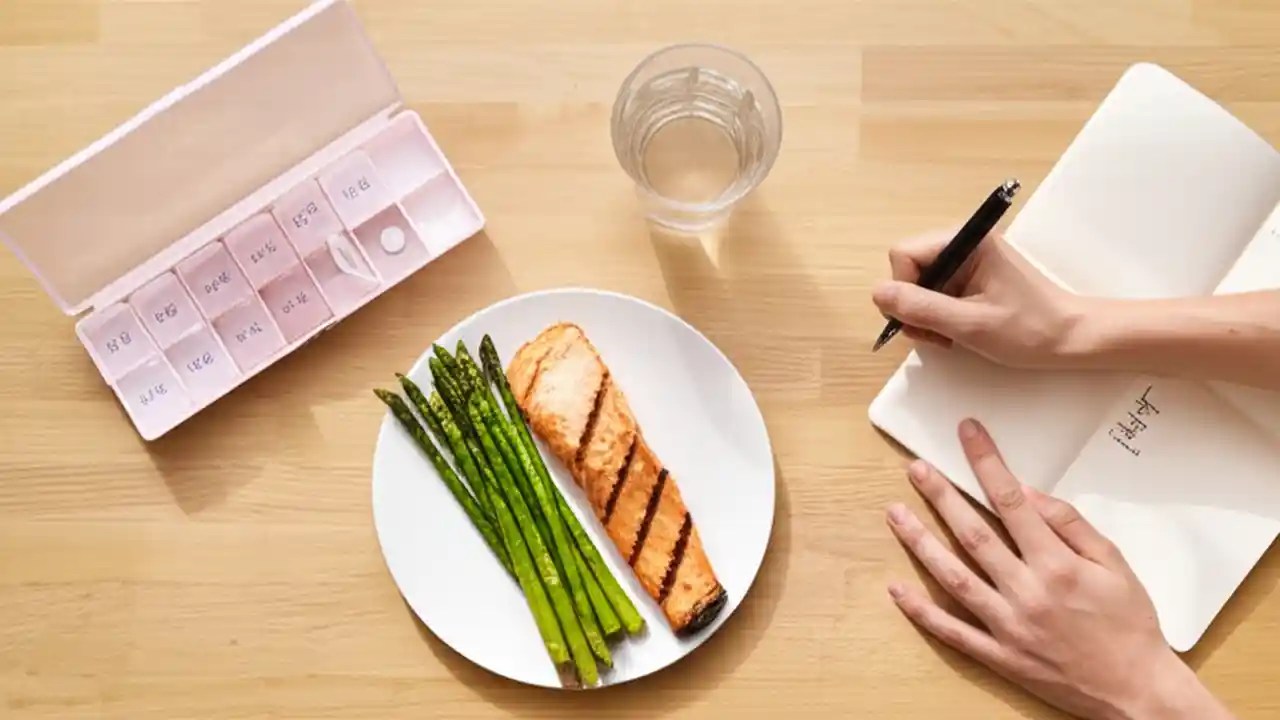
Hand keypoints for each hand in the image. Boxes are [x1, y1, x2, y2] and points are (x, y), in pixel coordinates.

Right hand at [872, 229, 1090, 367]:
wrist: (1073, 339)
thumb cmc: (1030, 330)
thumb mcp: (970, 324)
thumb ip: (922, 307)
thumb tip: (878, 293)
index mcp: (968, 242)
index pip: (903, 254)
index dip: (902, 289)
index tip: (921, 319)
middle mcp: (964, 244)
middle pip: (907, 270)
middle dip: (913, 306)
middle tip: (937, 335)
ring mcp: (967, 263)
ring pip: (917, 285)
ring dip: (924, 317)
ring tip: (949, 338)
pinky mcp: (970, 280)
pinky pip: (934, 294)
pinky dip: (936, 318)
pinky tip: (954, 333)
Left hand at [885, 419, 1233, 719]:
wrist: (1137, 693)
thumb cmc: (1129, 624)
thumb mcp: (1115, 564)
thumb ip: (1071, 525)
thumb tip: (1029, 493)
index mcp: (1058, 565)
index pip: (1012, 501)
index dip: (987, 463)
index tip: (968, 434)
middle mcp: (1028, 592)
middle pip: (973, 534)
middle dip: (941, 496)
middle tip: (916, 468)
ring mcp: (1008, 626)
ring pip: (953, 577)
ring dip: (920, 543)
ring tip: (895, 513)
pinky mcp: (999, 656)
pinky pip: (952, 631)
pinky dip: (921, 610)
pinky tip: (896, 588)